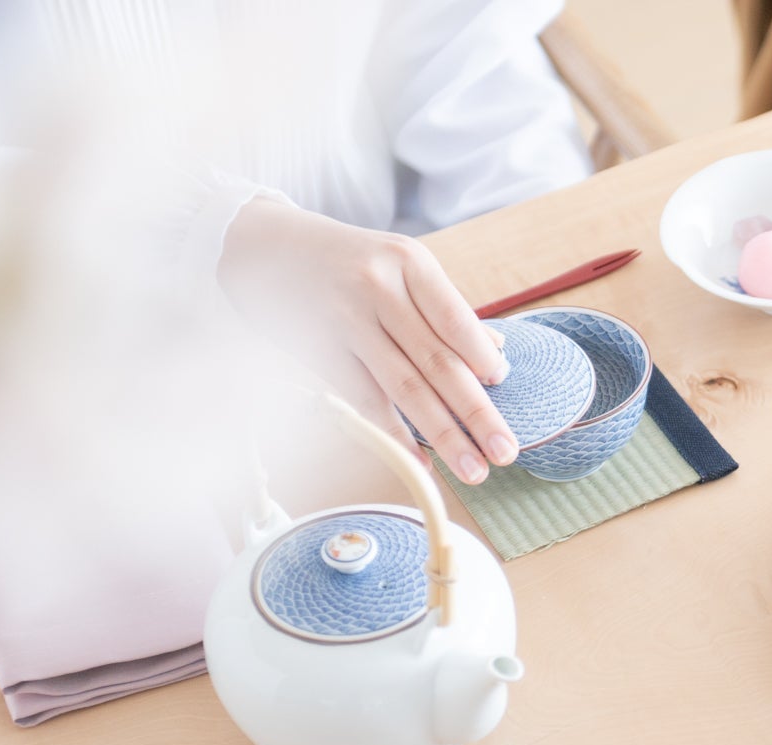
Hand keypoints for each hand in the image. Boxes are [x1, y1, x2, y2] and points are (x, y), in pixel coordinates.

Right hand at [218, 197, 513, 483]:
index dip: (483, 359)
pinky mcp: (316, 349)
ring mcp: (344, 321)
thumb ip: (446, 310)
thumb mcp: (400, 266)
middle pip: (437, 361)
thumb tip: (497, 353)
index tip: (504, 387)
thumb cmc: (349, 262)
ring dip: (443, 435)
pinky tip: (419, 462)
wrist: (265, 247)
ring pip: (404, 387)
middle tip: (506, 451)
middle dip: (477, 413)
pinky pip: (363, 400)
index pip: (455, 320)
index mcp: (410, 263)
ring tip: (473, 470)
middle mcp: (379, 289)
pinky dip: (394, 434)